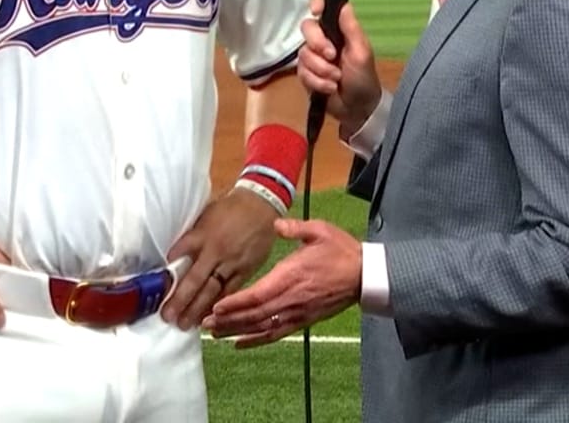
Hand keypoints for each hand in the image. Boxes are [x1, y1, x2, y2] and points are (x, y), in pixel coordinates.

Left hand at [160, 189, 279, 329]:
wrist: (261, 204)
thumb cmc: (230, 208)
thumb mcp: (206, 214)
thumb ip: (192, 234)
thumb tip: (174, 252)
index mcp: (203, 234)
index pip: (181, 252)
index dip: (169, 268)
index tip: (156, 285)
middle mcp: (216, 251)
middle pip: (195, 279)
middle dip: (180, 300)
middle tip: (167, 316)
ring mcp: (231, 263)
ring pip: (212, 290)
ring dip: (197, 309)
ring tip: (184, 325)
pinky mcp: (245, 270)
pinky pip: (230, 291)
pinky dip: (219, 306)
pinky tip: (209, 318)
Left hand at [203, 219, 362, 348]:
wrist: (363, 275)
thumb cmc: (341, 251)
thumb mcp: (320, 230)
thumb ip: (295, 228)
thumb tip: (276, 224)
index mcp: (291, 276)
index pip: (258, 294)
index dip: (236, 303)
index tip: (216, 307)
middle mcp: (291, 298)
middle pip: (255, 315)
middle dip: (229, 320)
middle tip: (205, 323)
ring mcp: (297, 312)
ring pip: (262, 326)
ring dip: (238, 331)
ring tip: (215, 334)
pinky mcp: (303, 320)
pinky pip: (276, 333)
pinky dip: (257, 340)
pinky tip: (239, 343)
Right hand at [297, 0, 380, 134]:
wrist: (357, 108)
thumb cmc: (364, 78)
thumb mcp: (362, 52)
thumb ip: (352, 29)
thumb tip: (344, 5)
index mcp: (338, 30)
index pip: (323, 7)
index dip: (316, 4)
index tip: (316, 11)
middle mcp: (323, 39)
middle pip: (307, 28)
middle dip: (317, 43)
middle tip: (332, 56)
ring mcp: (313, 57)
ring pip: (304, 54)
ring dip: (321, 69)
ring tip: (336, 79)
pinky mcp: (306, 74)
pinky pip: (302, 72)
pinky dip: (317, 82)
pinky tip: (329, 88)